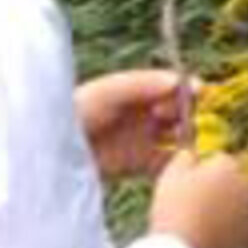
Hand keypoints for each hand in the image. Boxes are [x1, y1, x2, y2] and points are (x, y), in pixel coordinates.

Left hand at [77, 68, 197, 181]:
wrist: (48, 151)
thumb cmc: (74, 112)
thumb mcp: (107, 91)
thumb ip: (142, 84)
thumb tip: (179, 81)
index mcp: (139, 92)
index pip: (174, 88)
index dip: (188, 90)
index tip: (200, 93)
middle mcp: (144, 114)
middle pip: (180, 112)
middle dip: (192, 115)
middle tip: (192, 122)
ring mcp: (143, 140)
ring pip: (178, 137)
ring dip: (189, 139)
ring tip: (190, 144)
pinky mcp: (137, 166)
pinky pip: (166, 164)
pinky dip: (177, 163)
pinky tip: (182, 163)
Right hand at [150, 151, 247, 247]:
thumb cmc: (173, 212)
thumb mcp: (170, 177)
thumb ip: (184, 158)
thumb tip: (193, 152)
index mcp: (230, 167)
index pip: (222, 165)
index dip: (206, 178)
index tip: (193, 194)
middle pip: (238, 187)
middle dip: (224, 197)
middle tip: (199, 215)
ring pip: (244, 213)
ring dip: (232, 219)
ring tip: (204, 235)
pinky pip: (247, 240)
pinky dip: (235, 244)